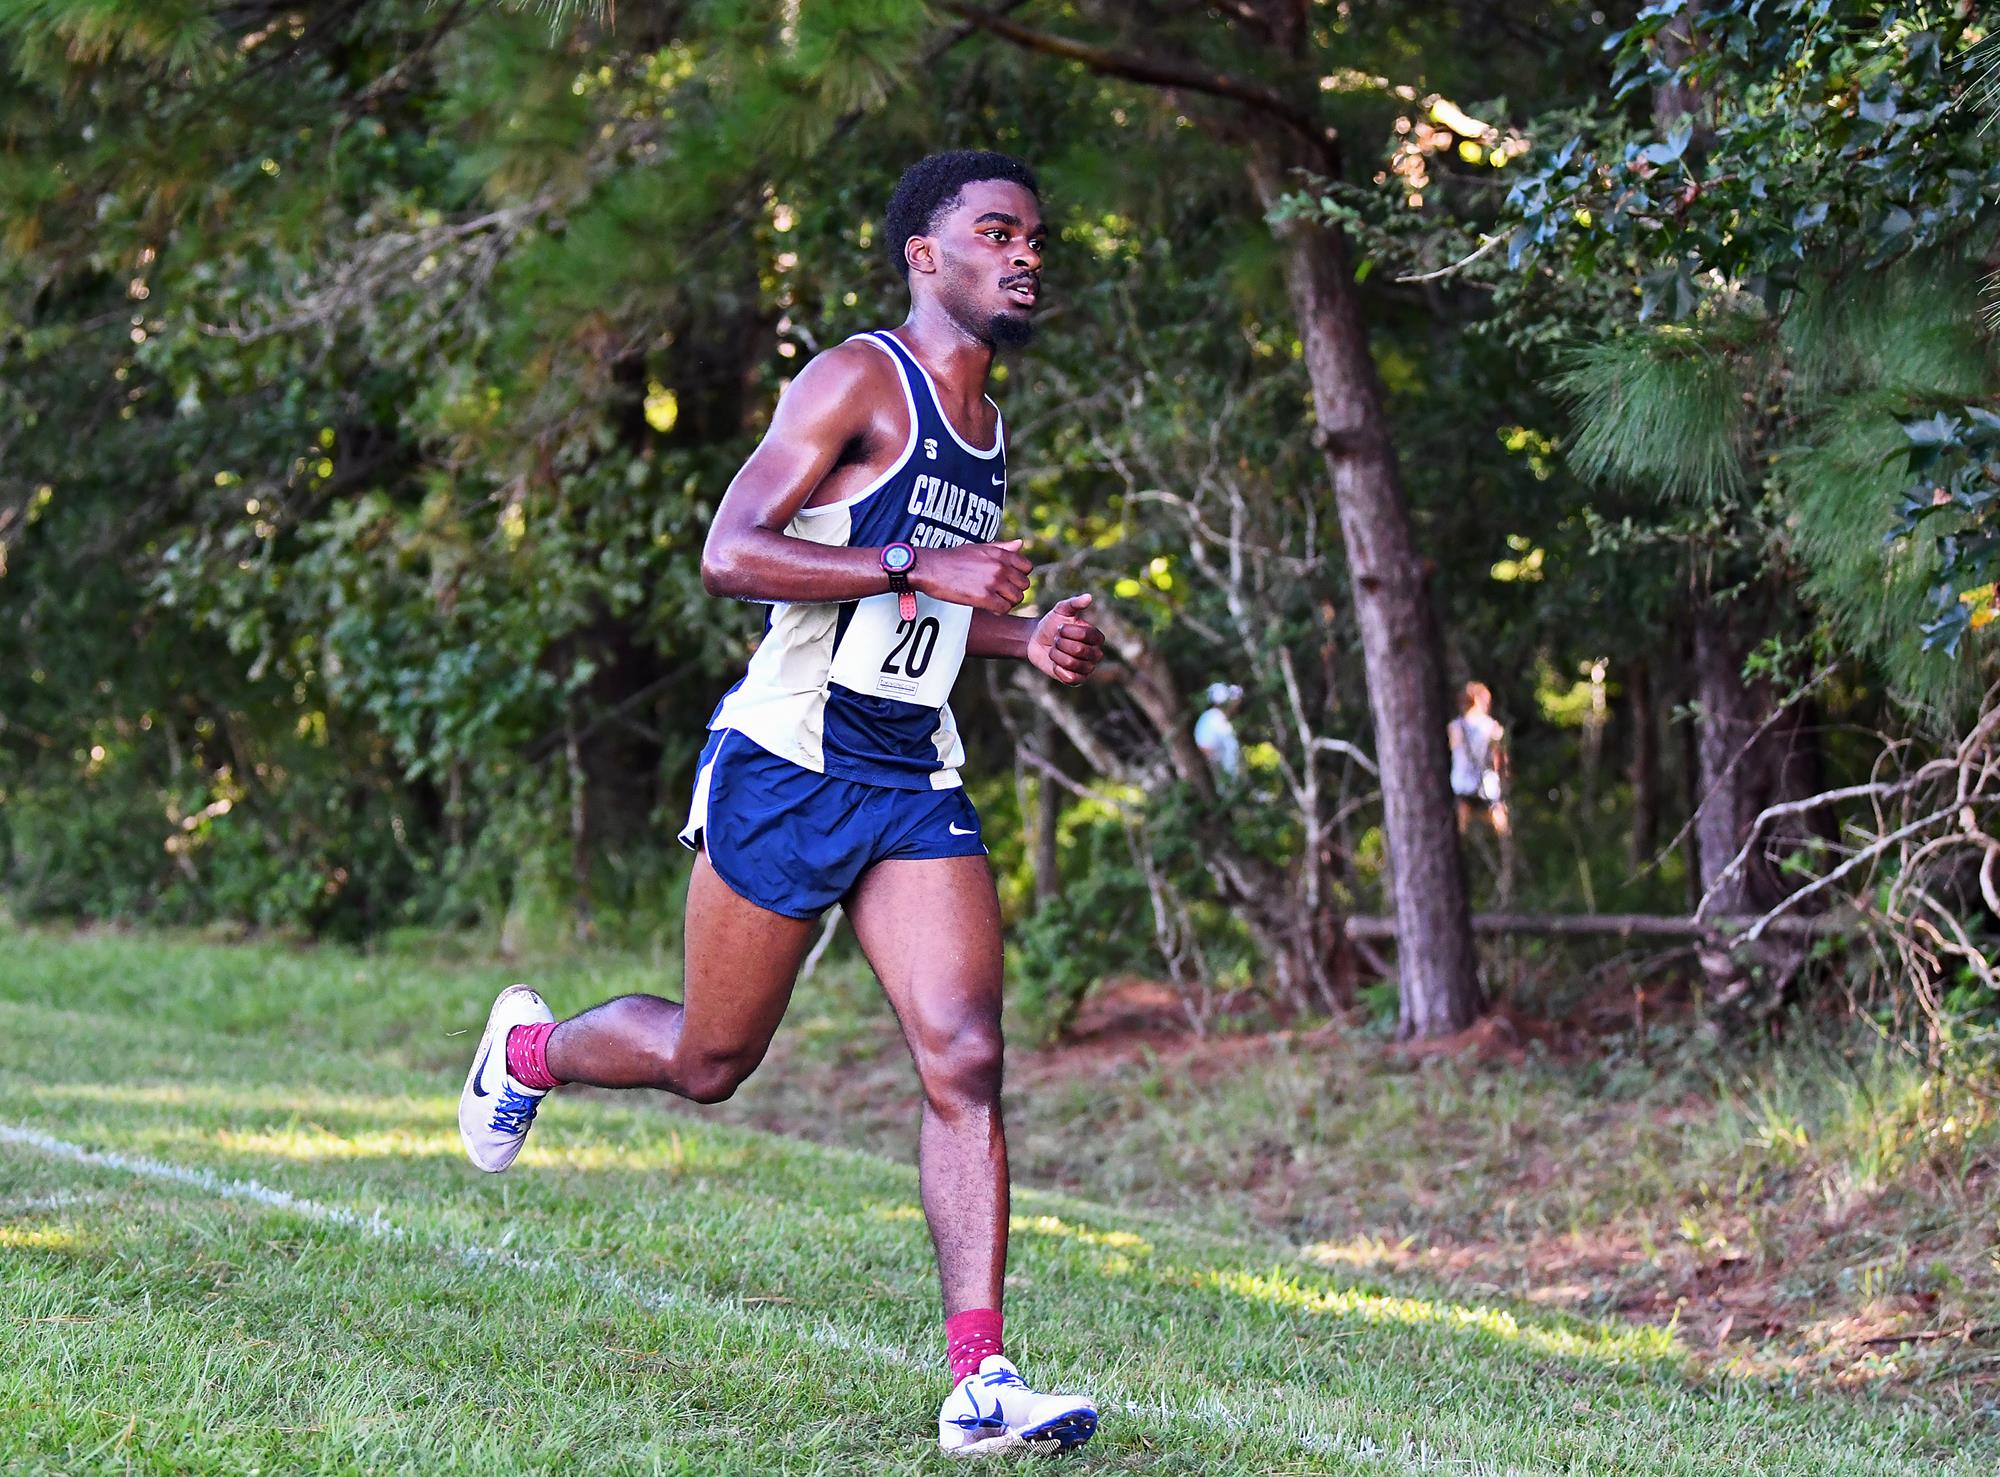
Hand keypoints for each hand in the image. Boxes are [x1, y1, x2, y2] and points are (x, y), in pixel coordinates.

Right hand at [911, 539, 1033, 614]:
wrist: (930, 568)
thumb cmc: (952, 559)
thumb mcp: (978, 548)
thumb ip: (1002, 548)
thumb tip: (1021, 544)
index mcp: (999, 553)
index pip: (1027, 567)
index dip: (1019, 576)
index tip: (1007, 581)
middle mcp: (999, 566)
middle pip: (1024, 585)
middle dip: (1013, 590)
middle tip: (1000, 594)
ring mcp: (993, 582)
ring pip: (1016, 598)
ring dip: (1007, 602)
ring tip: (993, 600)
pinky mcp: (984, 597)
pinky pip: (1004, 609)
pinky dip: (998, 611)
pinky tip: (988, 607)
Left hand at [1027, 594, 1104, 686]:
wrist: (1036, 641)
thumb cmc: (1052, 624)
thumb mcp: (1061, 610)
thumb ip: (1074, 603)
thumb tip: (1089, 597)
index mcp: (1097, 637)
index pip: (1086, 635)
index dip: (1068, 632)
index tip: (1060, 628)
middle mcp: (1096, 654)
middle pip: (1079, 650)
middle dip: (1061, 643)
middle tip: (1056, 640)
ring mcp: (1087, 668)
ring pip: (1072, 664)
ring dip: (1057, 655)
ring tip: (1054, 650)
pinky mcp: (1077, 680)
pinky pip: (1069, 677)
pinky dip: (1057, 669)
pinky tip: (1055, 663)